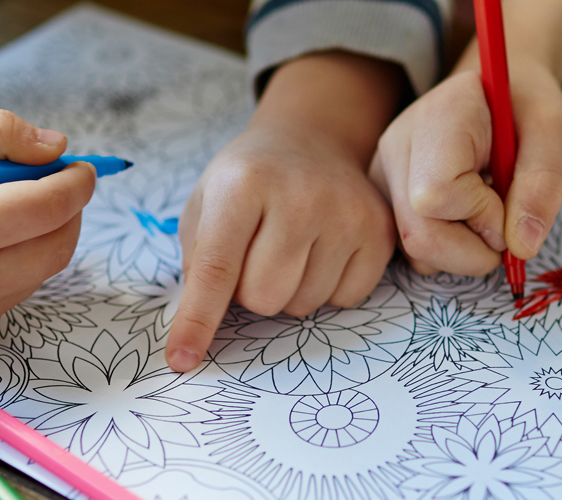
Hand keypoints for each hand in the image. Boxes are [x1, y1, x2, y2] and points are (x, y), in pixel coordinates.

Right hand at [0, 110, 95, 342]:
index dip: (77, 183)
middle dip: (69, 211)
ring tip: (9, 207)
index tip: (84, 167)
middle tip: (58, 183)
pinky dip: (17, 262)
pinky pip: (14, 291)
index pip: (51, 207)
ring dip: (42, 236)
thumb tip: (57, 149)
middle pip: (58, 246)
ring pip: (40, 271)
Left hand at [166, 124, 396, 371]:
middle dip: (249, 292)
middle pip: (263, 297)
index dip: (198, 319)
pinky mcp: (378, 232)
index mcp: (244, 184)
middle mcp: (300, 195)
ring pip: (302, 304)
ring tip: (290, 247)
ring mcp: (346, 213)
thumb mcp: (206, 204)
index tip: (183, 360)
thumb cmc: (248, 183)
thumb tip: (196, 331)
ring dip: (288, 290)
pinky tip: (321, 251)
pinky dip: (325, 288)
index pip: (216, 268)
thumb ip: (197, 263)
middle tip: (255, 255)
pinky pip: (343, 300)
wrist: (309, 143)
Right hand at [369, 56, 561, 274]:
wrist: (489, 90)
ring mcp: (381, 174)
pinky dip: (445, 248)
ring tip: (480, 212)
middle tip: (502, 225)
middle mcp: (396, 146)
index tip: (507, 196)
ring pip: (412, 250)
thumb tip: (521, 247)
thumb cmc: (521, 105)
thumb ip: (543, 185)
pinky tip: (460, 216)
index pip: (437, 194)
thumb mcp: (551, 130)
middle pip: (418, 235)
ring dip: (460, 251)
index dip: (481, 214)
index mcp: (437, 117)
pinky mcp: (381, 197)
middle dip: (473, 250)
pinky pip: (408, 249)